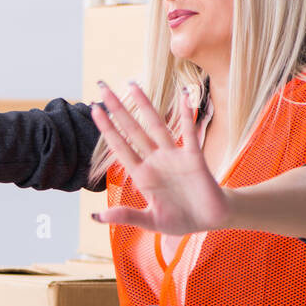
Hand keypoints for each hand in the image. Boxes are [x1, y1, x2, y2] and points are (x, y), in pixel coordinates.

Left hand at [88, 81, 231, 234]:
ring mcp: (174, 157)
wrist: (211, 220)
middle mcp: (155, 161)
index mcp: (142, 175)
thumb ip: (125, 216)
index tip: (94, 110)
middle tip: (102, 88)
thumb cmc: (180, 220)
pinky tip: (183, 94)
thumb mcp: (150, 221)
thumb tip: (96, 216)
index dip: (107, 129)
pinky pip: (189, 133)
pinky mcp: (195, 158)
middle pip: (133, 130)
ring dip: (145, 105)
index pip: (120, 147)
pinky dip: (186, 114)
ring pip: (157, 125)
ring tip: (132, 84)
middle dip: (118, 110)